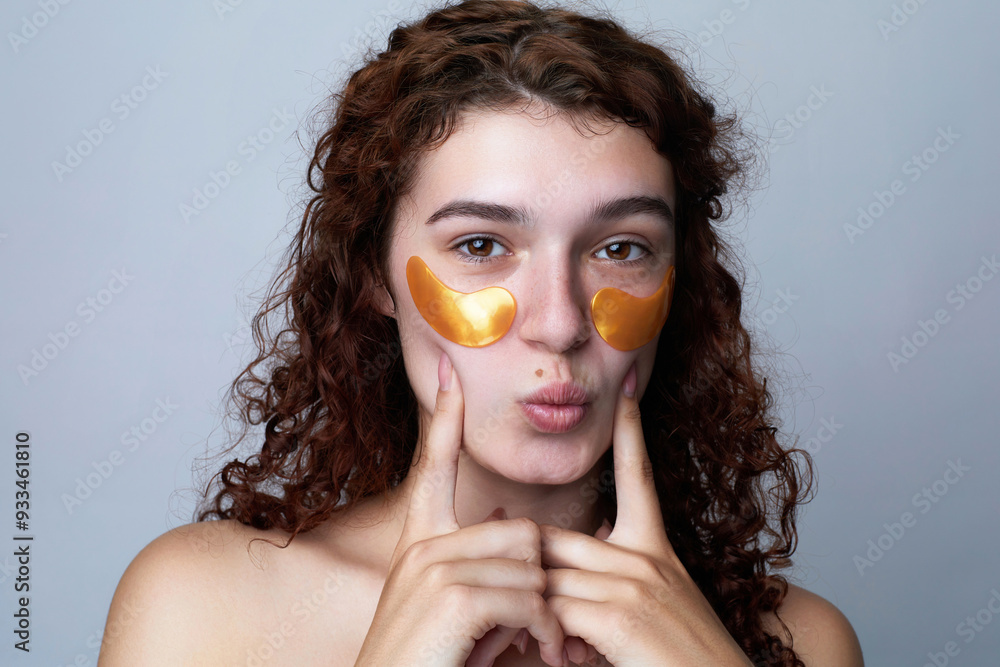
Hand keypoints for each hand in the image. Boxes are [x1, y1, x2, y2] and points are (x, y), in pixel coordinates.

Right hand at [355, 352, 566, 666]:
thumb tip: (517, 535)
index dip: (444, 418)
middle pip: (521, 529)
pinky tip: (538, 652)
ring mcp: (434, 567)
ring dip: (543, 612)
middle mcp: (423, 547)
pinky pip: (528, 595)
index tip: (450, 372)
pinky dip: (544, 629)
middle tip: (534, 628)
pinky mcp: (454, 596)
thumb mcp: (455, 614)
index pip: (433, 465)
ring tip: (527, 647)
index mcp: (420, 545)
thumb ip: (483, 573)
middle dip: (538, 581)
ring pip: (531, 564)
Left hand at [539, 362, 753, 665]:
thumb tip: (566, 592)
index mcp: (656, 550)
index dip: (631, 430)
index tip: (626, 389)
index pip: (639, 475)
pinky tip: (561, 658)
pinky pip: (555, 610)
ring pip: (547, 577)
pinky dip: (546, 637)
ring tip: (542, 647)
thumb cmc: (685, 663)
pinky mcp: (620, 616)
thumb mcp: (657, 610)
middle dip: (524, 563)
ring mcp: (633, 584)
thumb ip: (615, 586)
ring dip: (532, 613)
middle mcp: (645, 558)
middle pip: (556, 537)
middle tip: (503, 586)